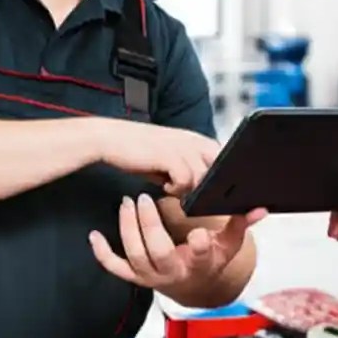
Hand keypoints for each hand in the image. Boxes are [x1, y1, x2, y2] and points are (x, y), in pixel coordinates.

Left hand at [89, 193, 266, 288]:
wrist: (192, 287)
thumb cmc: (209, 261)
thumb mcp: (228, 245)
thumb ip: (241, 225)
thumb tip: (259, 207)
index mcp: (199, 264)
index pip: (200, 255)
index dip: (200, 245)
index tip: (199, 231)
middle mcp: (173, 272)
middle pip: (158, 252)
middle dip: (150, 226)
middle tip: (145, 199)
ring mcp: (151, 276)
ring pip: (135, 256)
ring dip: (127, 229)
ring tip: (127, 203)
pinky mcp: (136, 276)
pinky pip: (116, 268)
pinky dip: (102, 254)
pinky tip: (94, 235)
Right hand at [93, 120, 220, 196]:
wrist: (110, 139)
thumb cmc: (139, 152)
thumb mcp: (169, 158)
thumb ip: (188, 171)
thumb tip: (203, 192)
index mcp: (197, 139)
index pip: (227, 159)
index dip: (224, 178)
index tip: (215, 194)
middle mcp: (194, 141)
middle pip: (221, 169)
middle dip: (213, 187)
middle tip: (196, 198)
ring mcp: (183, 147)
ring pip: (204, 178)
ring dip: (190, 190)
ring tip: (172, 189)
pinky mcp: (169, 156)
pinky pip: (186, 181)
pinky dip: (176, 189)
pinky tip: (163, 187)